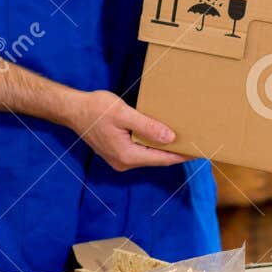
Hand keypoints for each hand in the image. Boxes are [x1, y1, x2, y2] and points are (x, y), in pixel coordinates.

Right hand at [61, 90, 189, 171]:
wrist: (72, 110)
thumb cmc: (96, 109)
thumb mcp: (124, 114)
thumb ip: (147, 127)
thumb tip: (170, 138)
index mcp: (127, 155)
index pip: (161, 158)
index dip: (181, 156)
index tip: (198, 152)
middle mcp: (123, 162)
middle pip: (157, 159)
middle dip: (175, 153)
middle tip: (196, 145)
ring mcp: (119, 159)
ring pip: (149, 156)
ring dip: (164, 149)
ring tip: (183, 141)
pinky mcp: (117, 152)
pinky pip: (140, 151)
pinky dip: (153, 146)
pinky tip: (162, 136)